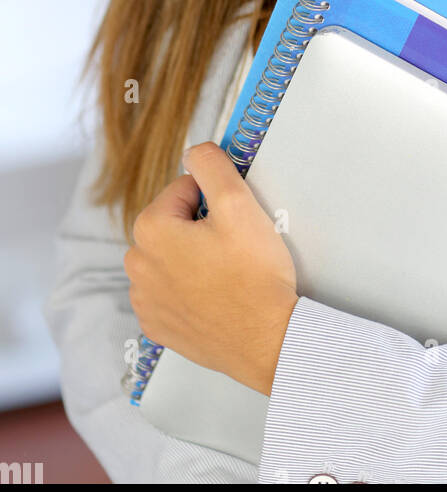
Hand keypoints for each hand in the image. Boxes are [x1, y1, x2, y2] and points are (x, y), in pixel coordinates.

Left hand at [124, 141, 298, 395]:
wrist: (266, 340)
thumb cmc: (254, 273)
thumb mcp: (238, 202)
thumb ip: (211, 165)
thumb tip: (193, 151)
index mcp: (150, 229)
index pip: (184, 189)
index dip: (214, 199)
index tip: (235, 222)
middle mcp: (136, 264)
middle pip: (173, 223)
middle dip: (199, 228)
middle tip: (234, 247)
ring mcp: (144, 300)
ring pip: (170, 257)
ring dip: (192, 257)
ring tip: (226, 274)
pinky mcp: (157, 327)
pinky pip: (169, 292)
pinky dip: (188, 289)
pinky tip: (215, 297)